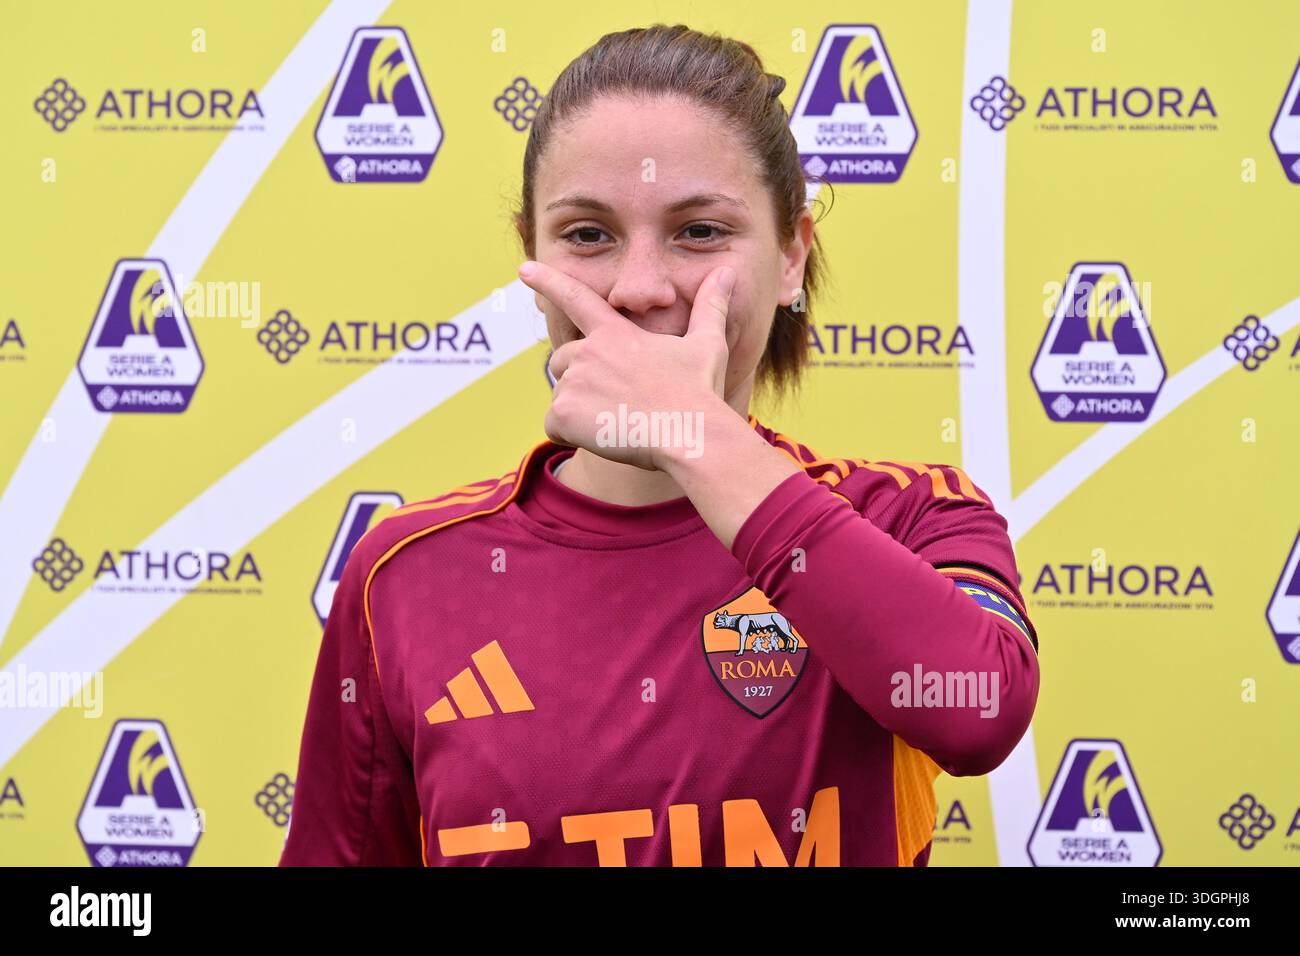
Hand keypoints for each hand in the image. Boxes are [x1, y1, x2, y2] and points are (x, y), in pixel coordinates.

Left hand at [518, 259, 735, 469]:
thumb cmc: (700, 391)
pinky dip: (572, 435)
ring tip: (618, 420)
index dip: (549, 281)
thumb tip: (728, 272)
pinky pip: (554, 426)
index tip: (524, 269)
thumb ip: (711, 306)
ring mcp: (573, 382)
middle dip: (581, 380)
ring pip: (561, 397)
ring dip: (581, 410)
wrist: (690, 434)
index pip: (575, 298)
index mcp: (615, 333)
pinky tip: (604, 436)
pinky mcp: (564, 413)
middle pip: (563, 361)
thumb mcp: (707, 344)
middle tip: (620, 401)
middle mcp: (588, 351)